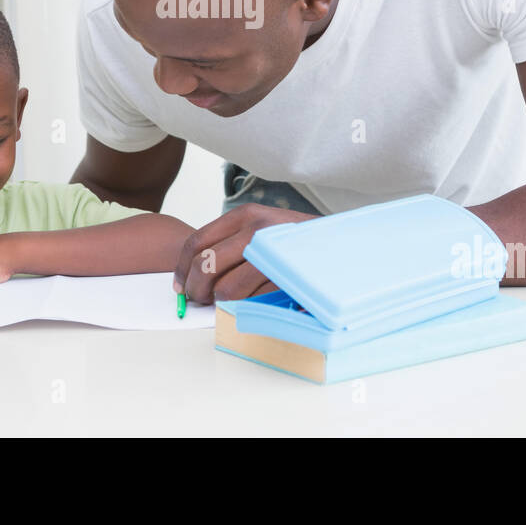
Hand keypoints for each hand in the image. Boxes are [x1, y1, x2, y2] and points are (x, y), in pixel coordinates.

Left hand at [173, 202, 315, 303]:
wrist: (345, 248)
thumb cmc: (298, 244)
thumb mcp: (264, 231)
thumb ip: (232, 244)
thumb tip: (192, 273)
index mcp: (246, 216)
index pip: (196, 242)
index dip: (181, 269)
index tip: (180, 286)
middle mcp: (257, 229)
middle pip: (204, 266)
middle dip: (196, 290)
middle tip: (200, 301)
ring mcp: (272, 253)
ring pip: (225, 289)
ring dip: (223, 303)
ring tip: (232, 303)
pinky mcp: (285, 276)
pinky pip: (251, 301)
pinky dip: (247, 308)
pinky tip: (257, 303)